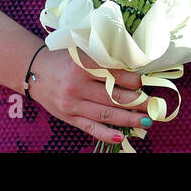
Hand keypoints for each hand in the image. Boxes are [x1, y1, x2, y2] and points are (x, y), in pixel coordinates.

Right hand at [26, 47, 150, 145]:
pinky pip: (91, 128)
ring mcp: (73, 104)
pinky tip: (122, 137)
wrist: (35, 72)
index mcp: (84, 65)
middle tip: (155, 105)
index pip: (117, 74)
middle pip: (115, 96)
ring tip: (147, 121)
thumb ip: (105, 60)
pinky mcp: (69, 117)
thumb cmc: (65, 60)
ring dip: (130, 119)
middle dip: (139, 102)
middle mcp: (78, 85)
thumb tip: (135, 69)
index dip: (135, 80)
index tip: (147, 82)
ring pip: (107, 114)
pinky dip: (107, 134)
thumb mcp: (84, 53)